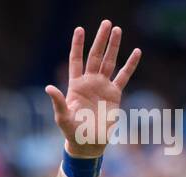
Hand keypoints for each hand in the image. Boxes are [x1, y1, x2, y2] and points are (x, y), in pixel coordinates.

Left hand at [45, 20, 140, 158]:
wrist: (88, 144)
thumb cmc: (73, 132)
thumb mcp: (63, 118)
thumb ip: (58, 102)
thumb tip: (48, 88)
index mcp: (76, 85)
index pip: (76, 60)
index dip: (77, 45)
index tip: (80, 29)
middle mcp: (90, 82)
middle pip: (95, 56)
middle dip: (100, 40)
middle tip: (106, 23)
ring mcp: (103, 87)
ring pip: (109, 62)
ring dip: (114, 46)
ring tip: (117, 30)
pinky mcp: (114, 94)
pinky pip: (124, 76)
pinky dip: (130, 65)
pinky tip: (136, 52)